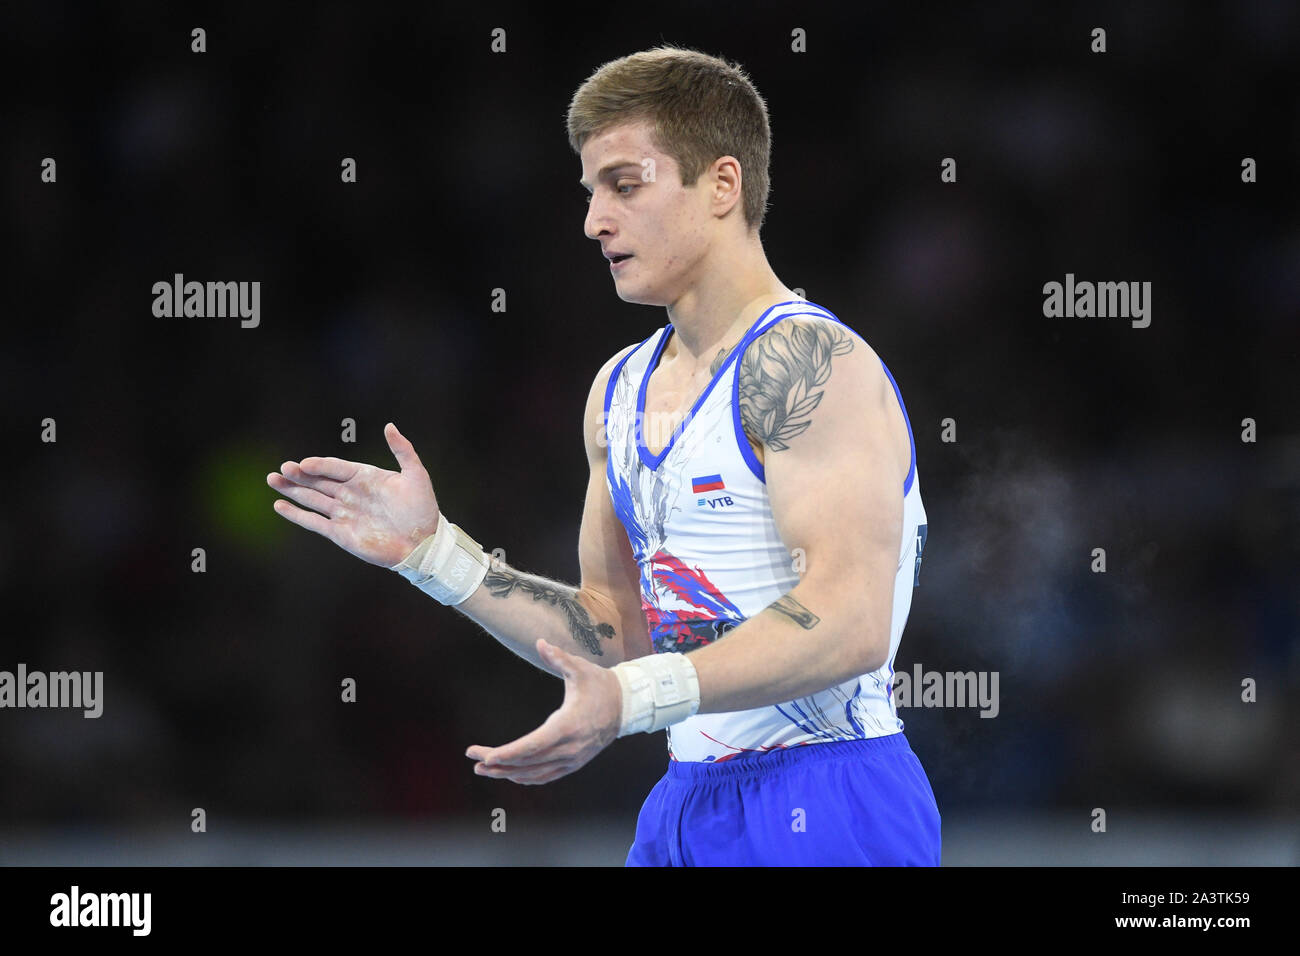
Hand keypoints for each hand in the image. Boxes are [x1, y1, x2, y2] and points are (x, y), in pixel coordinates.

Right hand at [267, 422, 441, 566]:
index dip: (319, 465)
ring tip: (272, 479)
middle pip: (318, 481)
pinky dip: (296, 515)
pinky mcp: (340, 533)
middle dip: (299, 475)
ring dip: (292, 490)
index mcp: (365, 477)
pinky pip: (313, 522)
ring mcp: (343, 513)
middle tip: (281, 468)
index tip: (304, 464)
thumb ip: (403, 450)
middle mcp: (350, 493)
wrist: (423, 543)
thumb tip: (389, 425)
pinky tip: (280, 505)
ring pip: (311, 498)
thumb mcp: (416, 474)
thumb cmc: (422, 509)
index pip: (335, 467)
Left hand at [466, 639, 622, 784]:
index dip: (508, 753)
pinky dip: (527, 778)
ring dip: (508, 774)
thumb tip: (539, 642)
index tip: (486, 756)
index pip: (532, 746)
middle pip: (528, 762)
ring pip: (535, 774)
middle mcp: (570, 748)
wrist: (626, 705)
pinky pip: (547, 776)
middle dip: (498, 764)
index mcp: (568, 726)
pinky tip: (511, 775)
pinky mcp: (575, 763)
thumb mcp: (580, 668)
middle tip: (474, 760)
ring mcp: (573, 759)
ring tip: (483, 770)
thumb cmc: (600, 684)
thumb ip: (558, 657)